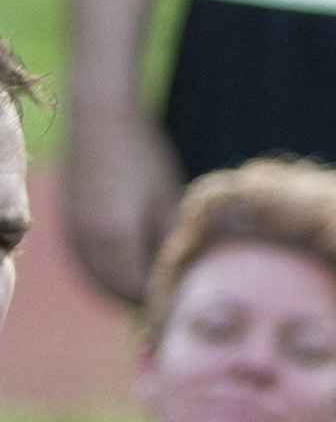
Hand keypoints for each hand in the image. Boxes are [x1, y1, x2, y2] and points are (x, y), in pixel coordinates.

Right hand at [66, 107, 181, 303]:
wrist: (99, 122)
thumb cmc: (144, 155)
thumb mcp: (167, 199)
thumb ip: (169, 241)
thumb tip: (179, 275)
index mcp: (116, 237)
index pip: (137, 288)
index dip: (159, 298)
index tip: (182, 299)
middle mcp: (87, 242)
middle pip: (114, 290)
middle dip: (140, 297)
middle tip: (169, 297)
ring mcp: (73, 234)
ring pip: (96, 279)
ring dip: (121, 287)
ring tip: (153, 284)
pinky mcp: (68, 225)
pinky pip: (85, 263)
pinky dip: (105, 272)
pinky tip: (128, 265)